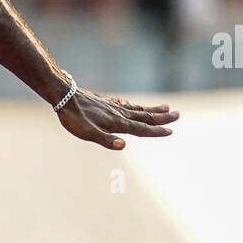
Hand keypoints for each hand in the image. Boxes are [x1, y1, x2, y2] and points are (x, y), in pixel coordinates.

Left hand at [57, 89, 178, 149]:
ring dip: (153, 109)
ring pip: (138, 109)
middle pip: (144, 116)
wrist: (64, 96)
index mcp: (117, 122)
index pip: (140, 128)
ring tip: (167, 108)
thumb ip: (105, 140)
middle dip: (161, 117)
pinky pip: (127, 104)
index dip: (155, 131)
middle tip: (178, 115)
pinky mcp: (107, 102)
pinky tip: (138, 106)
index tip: (170, 131)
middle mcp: (119, 113)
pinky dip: (137, 106)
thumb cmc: (74, 118)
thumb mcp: (87, 133)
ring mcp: (114, 106)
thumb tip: (123, 146)